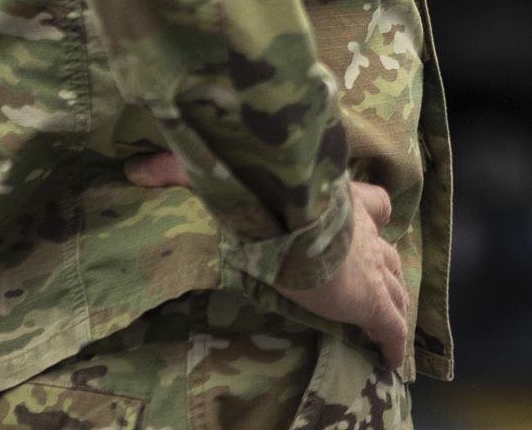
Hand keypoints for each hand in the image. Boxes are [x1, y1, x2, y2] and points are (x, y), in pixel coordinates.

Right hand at [123, 157, 410, 370]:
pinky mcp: (372, 301)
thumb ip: (180, 171)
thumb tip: (135, 168)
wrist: (298, 219)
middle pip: (389, 251)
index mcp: (343, 201)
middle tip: (385, 282)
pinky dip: (395, 345)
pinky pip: (391, 328)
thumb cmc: (270, 197)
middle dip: (388, 265)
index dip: (373, 212)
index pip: (373, 203)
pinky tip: (396, 363)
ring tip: (391, 322)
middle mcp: (366, 233)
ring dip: (396, 303)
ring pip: (397, 288)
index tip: (375, 219)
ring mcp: (373, 269)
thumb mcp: (229, 180)